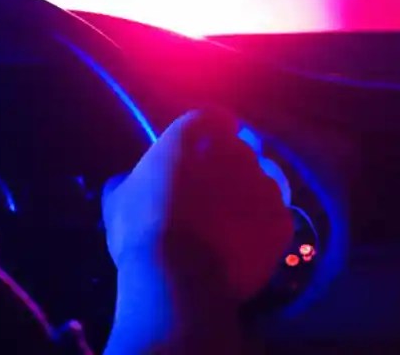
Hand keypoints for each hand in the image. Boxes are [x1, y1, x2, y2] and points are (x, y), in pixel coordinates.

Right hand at [102, 110, 291, 353]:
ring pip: (264, 181)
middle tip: (211, 195)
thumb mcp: (118, 200)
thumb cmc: (141, 232)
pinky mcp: (282, 221)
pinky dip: (263, 227)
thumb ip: (130, 180)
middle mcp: (236, 151)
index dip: (209, 133)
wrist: (179, 280)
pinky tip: (244, 245)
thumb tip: (128, 181)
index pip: (212, 118)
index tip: (201, 151)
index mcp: (194, 135)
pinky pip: (276, 216)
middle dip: (230, 167)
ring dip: (250, 195)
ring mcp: (264, 185)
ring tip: (230, 223)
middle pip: (241, 149)